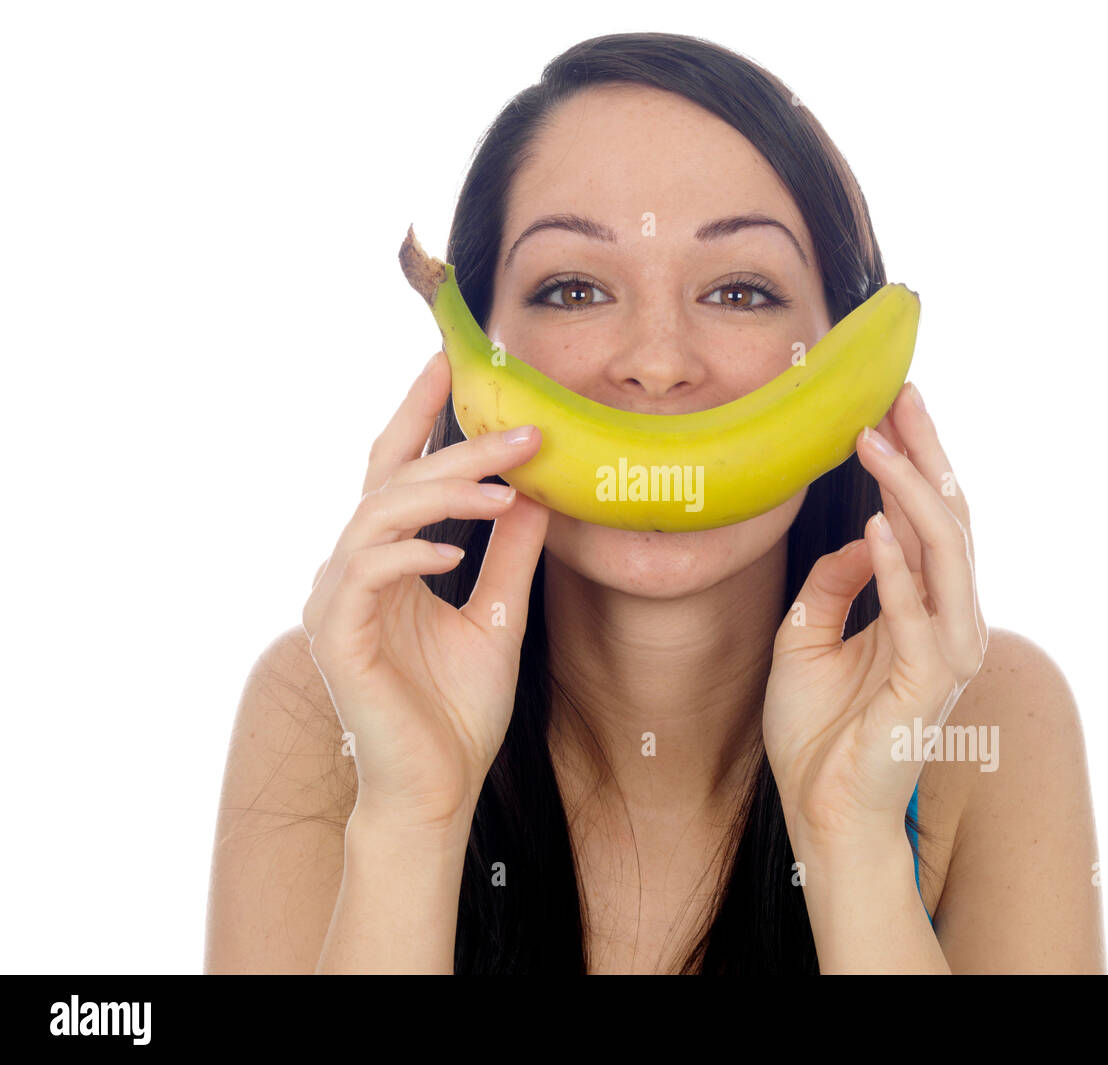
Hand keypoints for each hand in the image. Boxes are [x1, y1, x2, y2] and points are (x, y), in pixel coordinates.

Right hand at [301, 351, 549, 834]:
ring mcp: (337, 600)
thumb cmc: (457, 710)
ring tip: (507, 488)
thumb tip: (538, 494)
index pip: (398, 469)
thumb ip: (510, 554)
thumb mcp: (498, 615)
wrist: (435, 790)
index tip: (452, 361)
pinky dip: (410, 554)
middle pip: (395, 480)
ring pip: (378, 515)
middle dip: (458, 446)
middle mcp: (353, 568)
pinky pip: (365, 574)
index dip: (419, 412)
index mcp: (388, 560)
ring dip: (443, 494)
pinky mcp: (336, 637)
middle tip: (523, 427)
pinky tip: (455, 553)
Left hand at [762, 381, 986, 850]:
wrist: (823, 811)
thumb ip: (836, 583)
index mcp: (924, 609)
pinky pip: (918, 612)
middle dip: (924, 453)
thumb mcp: (808, 636)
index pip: (927, 519)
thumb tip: (860, 535)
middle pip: (948, 518)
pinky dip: (898, 567)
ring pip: (944, 550)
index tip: (889, 406)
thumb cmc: (819, 732)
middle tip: (898, 394)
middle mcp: (949, 621)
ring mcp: (948, 650)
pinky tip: (875, 523)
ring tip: (877, 440)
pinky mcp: (932, 681)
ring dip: (909, 492)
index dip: (911, 461)